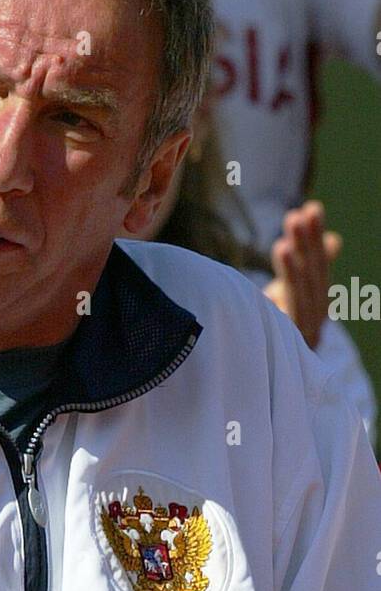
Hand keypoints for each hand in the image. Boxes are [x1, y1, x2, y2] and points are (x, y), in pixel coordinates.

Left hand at [263, 200, 340, 349]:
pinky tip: (282, 254)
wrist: (254, 381)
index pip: (318, 269)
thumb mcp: (288, 297)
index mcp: (315, 311)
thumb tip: (335, 239)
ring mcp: (303, 337)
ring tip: (288, 232)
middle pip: (313, 278)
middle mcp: (313, 325)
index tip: (311, 209)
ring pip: (304, 291)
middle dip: (307, 243)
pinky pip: (290, 309)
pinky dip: (288, 281)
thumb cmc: (271, 331)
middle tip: (297, 213)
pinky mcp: (289, 346)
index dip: (316, 240)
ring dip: (297, 259)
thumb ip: (310, 269)